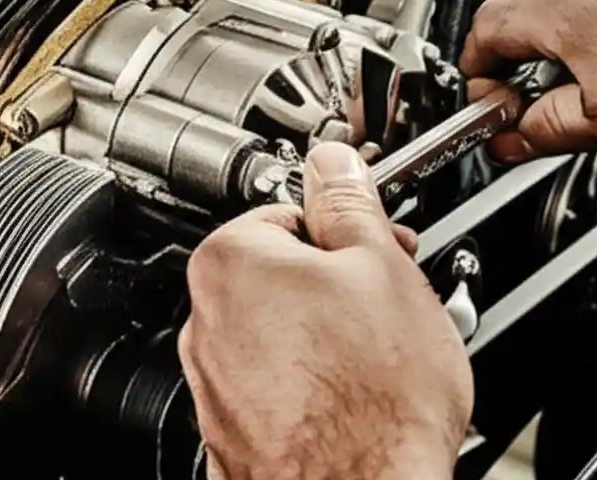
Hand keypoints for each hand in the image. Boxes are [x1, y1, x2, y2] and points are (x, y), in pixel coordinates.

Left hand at [179, 142, 470, 479]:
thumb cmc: (374, 403)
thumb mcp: (381, 268)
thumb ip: (349, 203)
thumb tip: (333, 163)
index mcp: (230, 263)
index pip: (287, 213)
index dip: (347, 230)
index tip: (378, 249)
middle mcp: (205, 322)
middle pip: (282, 275)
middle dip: (339, 285)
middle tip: (390, 307)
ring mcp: (215, 384)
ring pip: (282, 334)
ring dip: (330, 337)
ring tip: (379, 363)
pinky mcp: (233, 432)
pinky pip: (278, 387)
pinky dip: (314, 388)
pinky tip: (357, 402)